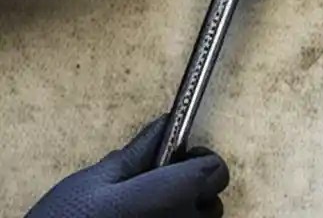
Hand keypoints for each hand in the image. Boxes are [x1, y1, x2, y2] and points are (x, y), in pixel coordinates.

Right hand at [26, 117, 228, 217]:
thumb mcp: (94, 181)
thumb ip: (136, 154)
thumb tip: (164, 125)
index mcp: (173, 194)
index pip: (216, 170)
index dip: (202, 159)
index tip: (177, 157)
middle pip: (212, 200)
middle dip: (195, 187)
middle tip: (158, 184)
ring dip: (186, 211)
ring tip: (147, 207)